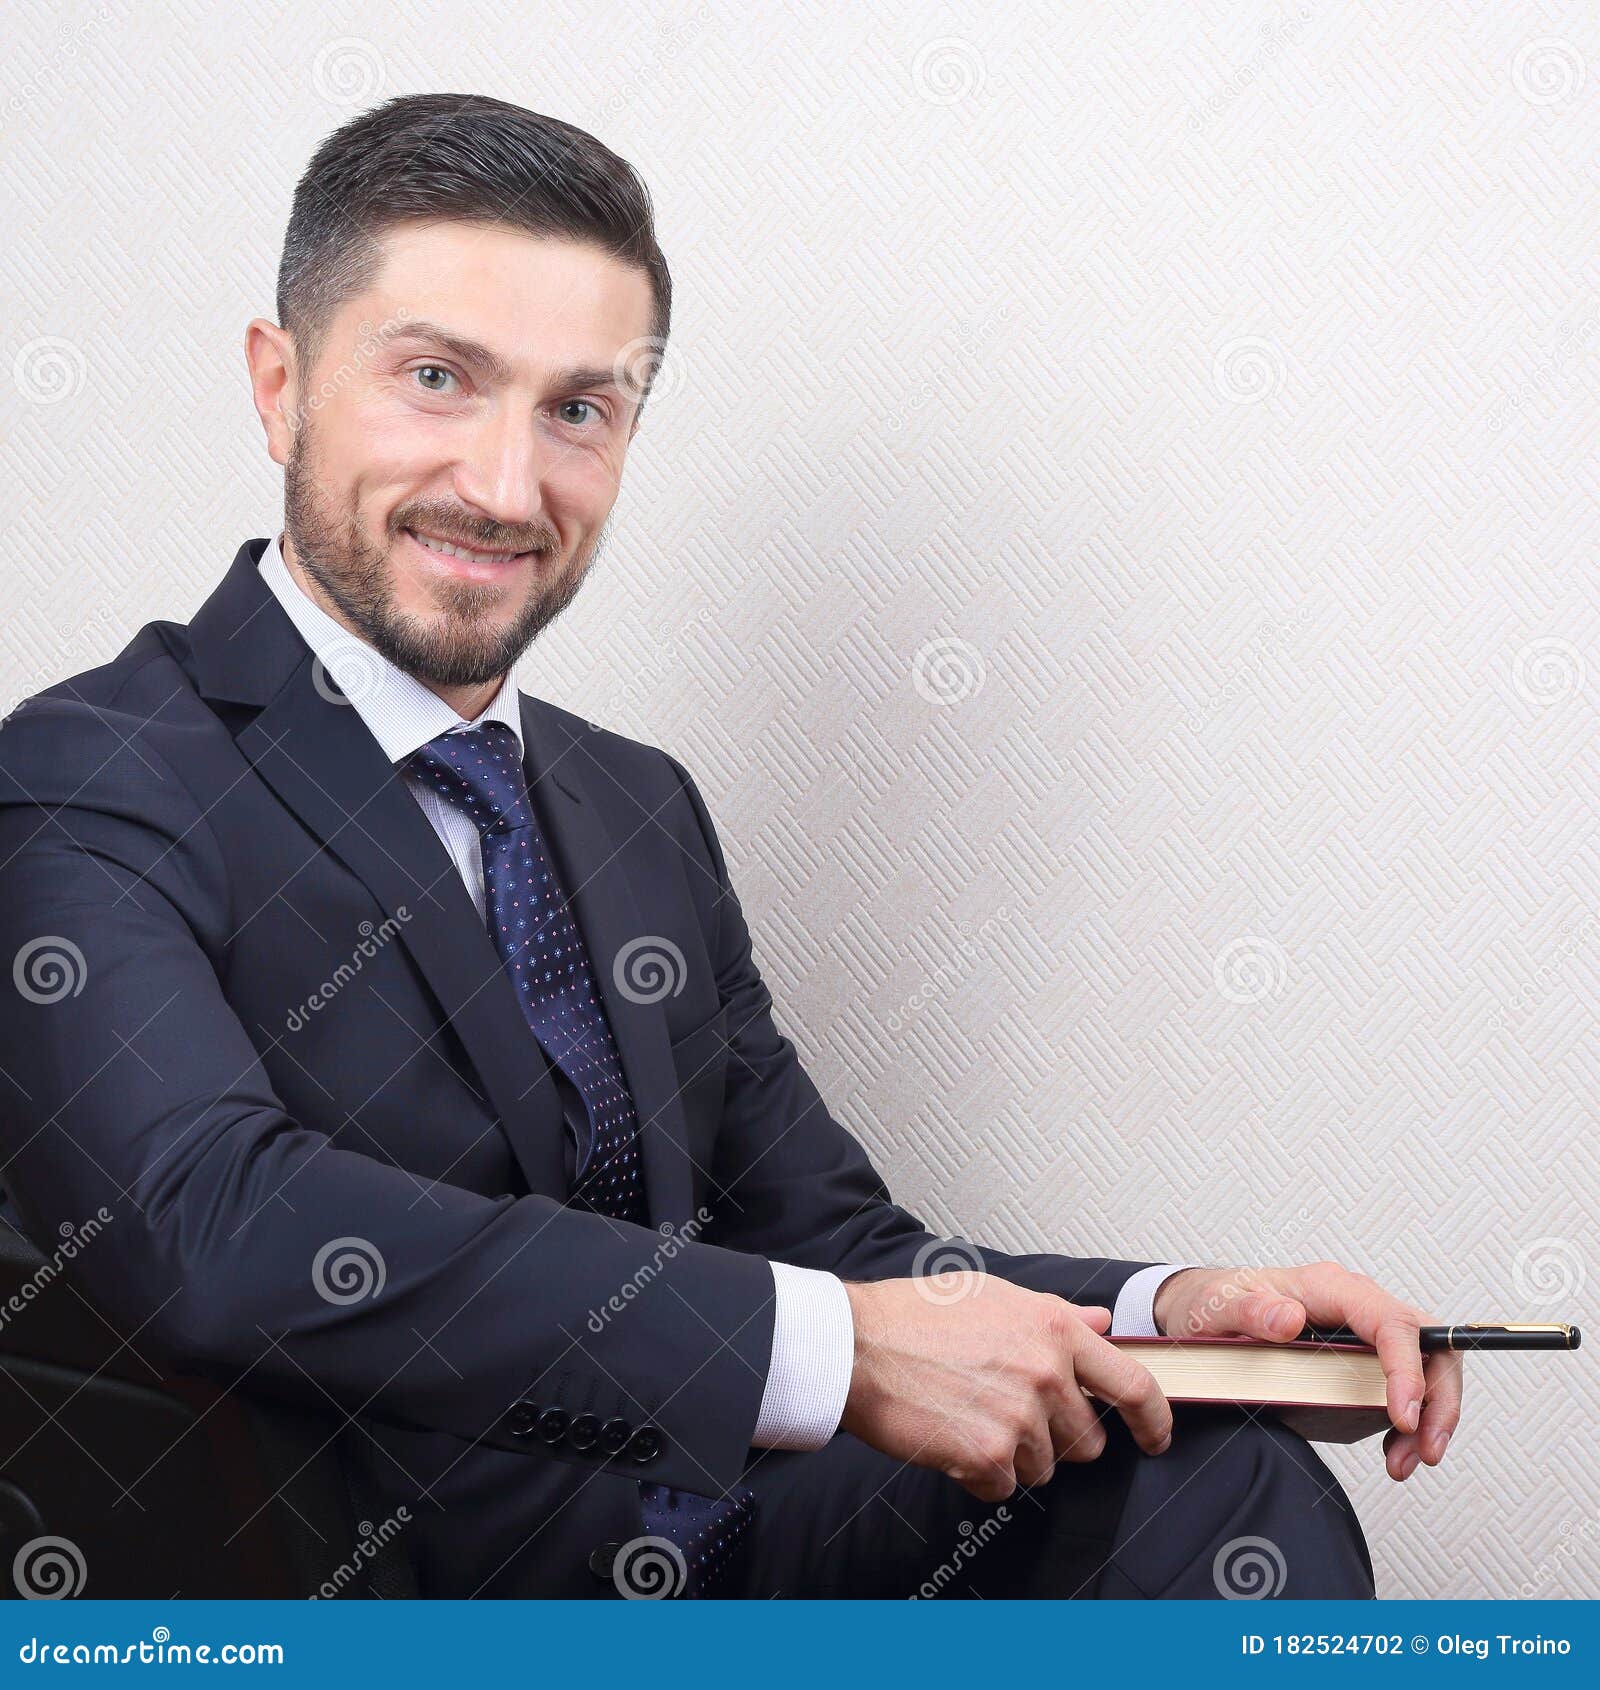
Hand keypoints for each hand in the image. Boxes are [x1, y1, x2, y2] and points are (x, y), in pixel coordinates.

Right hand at [839, 1273, 1173, 1502]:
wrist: (857, 1345)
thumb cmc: (915, 1316)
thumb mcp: (994, 1297)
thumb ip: (1056, 1315)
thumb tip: (1102, 1324)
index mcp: (1054, 1328)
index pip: (1134, 1384)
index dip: (1154, 1420)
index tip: (1155, 1436)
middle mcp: (1046, 1372)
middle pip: (1087, 1440)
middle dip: (1056, 1436)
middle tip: (1009, 1412)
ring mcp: (1019, 1417)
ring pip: (1044, 1467)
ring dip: (1013, 1455)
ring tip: (970, 1416)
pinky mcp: (988, 1456)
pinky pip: (1003, 1487)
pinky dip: (979, 1475)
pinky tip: (953, 1440)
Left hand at [1152, 1262, 1463, 1481]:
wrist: (1200, 1312)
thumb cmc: (1212, 1303)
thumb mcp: (1217, 1306)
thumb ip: (1249, 1310)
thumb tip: (1288, 1318)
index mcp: (1327, 1288)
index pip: (1390, 1321)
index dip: (1408, 1368)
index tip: (1403, 1415)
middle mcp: (1355, 1306)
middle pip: (1427, 1343)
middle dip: (1437, 1398)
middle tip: (1425, 1451)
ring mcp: (1363, 1334)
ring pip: (1426, 1367)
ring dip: (1428, 1418)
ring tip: (1403, 1462)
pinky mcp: (1362, 1362)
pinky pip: (1405, 1387)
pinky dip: (1410, 1424)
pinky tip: (1394, 1451)